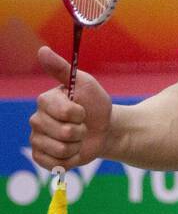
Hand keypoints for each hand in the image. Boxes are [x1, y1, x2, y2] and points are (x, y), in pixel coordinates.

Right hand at [29, 46, 112, 171]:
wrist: (104, 129)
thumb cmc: (95, 104)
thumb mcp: (84, 83)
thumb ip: (62, 68)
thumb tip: (42, 50)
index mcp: (45, 100)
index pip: (64, 112)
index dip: (80, 114)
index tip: (83, 110)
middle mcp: (36, 119)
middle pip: (63, 133)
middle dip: (80, 132)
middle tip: (82, 126)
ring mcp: (37, 139)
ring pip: (60, 150)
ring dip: (76, 146)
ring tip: (78, 138)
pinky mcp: (41, 157)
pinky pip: (54, 164)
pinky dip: (70, 160)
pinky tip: (72, 151)